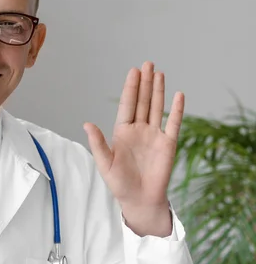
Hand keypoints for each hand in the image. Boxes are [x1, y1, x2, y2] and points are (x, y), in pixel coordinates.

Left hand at [83, 61, 184, 236]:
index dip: (130, 88)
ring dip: (158, 90)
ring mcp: (154, 135)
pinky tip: (178, 95)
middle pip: (142, 101)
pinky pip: (174, 123)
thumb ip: (98, 143)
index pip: (127, 105)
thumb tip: (86, 123)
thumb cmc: (119, 183)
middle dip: (145, 83)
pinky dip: (177, 110)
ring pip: (157, 107)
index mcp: (122, 132)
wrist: (139, 199)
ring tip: (159, 72)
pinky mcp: (168, 144)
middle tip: (147, 64)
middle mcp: (139, 129)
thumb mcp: (104, 163)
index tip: (133, 71)